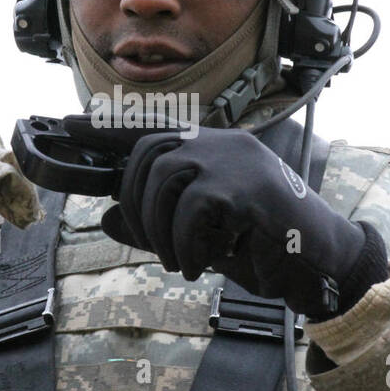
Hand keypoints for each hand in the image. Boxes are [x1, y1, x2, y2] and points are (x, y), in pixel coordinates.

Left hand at [90, 123, 388, 318]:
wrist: (320, 263)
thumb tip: (106, 217)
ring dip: (162, 232)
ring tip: (180, 262)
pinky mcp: (247, 188)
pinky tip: (197, 266)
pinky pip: (192, 212)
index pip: (152, 128)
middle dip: (138, 206)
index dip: (108, 128)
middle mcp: (224, 144)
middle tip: (156, 248)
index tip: (69, 124)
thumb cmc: (262, 247)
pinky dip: (186, 246)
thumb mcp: (202, 237)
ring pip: (166, 181)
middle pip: (150, 156)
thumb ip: (158, 225)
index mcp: (215, 149)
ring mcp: (237, 161)